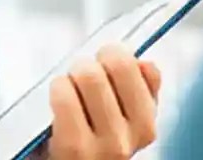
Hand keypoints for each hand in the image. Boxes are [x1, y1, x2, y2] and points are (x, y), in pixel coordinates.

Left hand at [47, 45, 161, 158]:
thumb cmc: (90, 144)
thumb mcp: (122, 121)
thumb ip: (141, 91)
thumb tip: (145, 63)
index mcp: (145, 125)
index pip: (137, 67)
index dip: (113, 55)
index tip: (102, 62)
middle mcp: (128, 137)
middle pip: (114, 65)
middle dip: (91, 62)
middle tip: (79, 75)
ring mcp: (103, 144)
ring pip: (89, 76)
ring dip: (71, 75)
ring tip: (67, 89)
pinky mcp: (73, 147)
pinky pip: (66, 95)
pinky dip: (58, 88)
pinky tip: (56, 99)